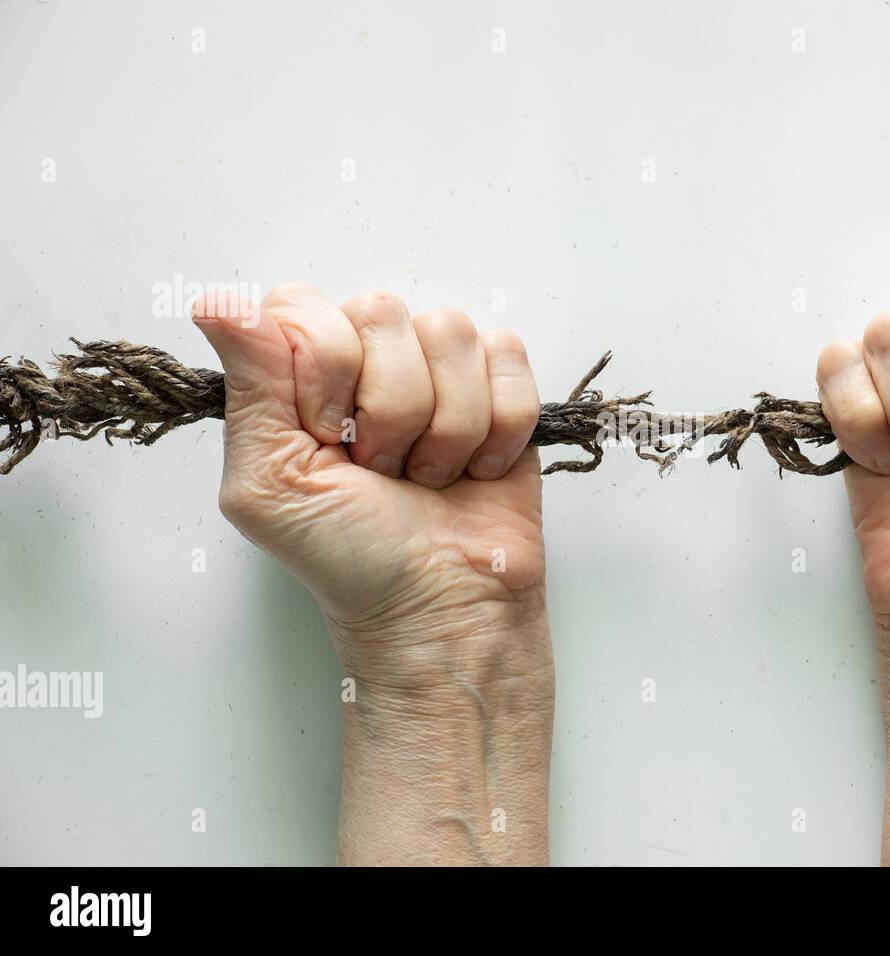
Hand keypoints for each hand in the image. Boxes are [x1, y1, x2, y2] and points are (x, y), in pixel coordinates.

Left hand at [194, 285, 552, 864]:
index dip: (325, 367)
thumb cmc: (353, 559)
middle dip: (389, 407)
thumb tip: (216, 301)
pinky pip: (509, 356)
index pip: (306, 305)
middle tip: (381, 468)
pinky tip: (477, 468)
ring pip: (452, 332)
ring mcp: (440, 370)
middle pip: (383, 311)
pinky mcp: (504, 388)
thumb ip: (248, 384)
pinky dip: (498, 426)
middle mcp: (368, 360)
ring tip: (429, 475)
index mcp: (299, 374)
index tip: (328, 436)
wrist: (445, 605)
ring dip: (446, 426)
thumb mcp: (270, 484)